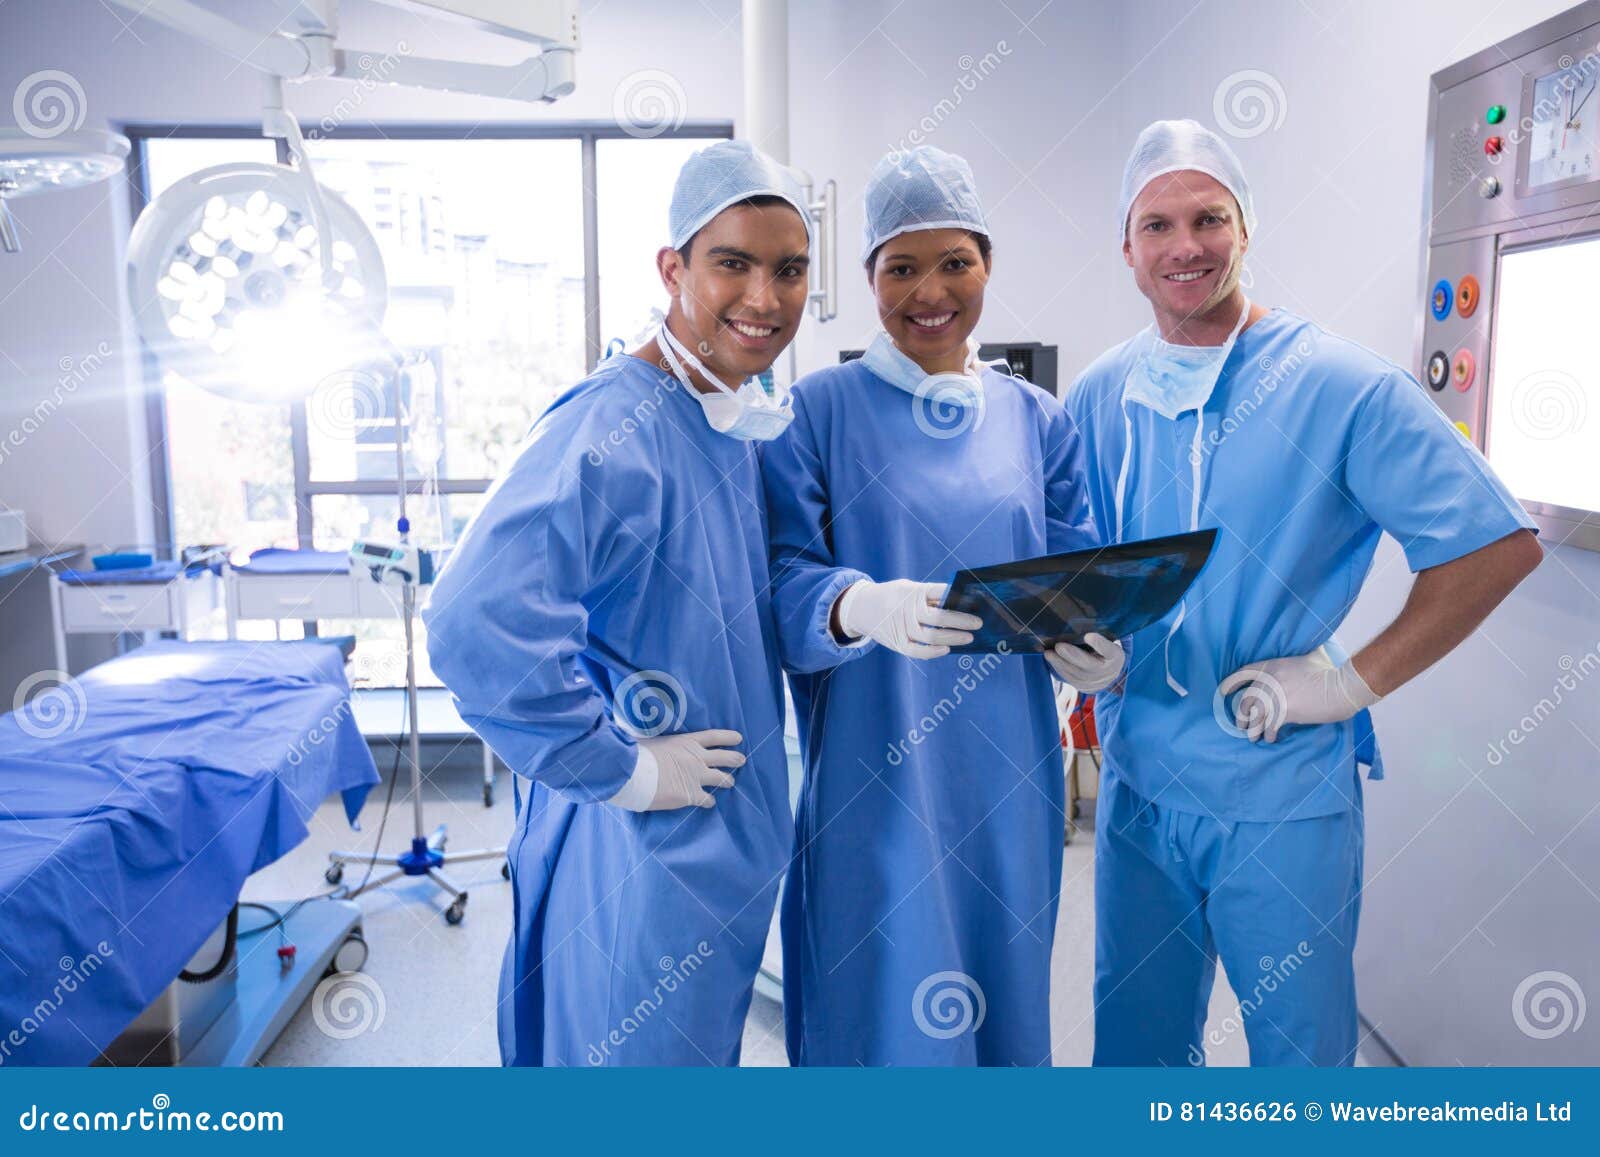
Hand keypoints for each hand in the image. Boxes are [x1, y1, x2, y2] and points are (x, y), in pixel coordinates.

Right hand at [608, 729, 745, 810]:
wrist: (632, 774)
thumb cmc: (636, 755)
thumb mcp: (652, 740)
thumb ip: (661, 743)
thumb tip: (651, 740)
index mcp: (686, 742)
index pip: (713, 736)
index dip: (728, 737)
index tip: (739, 738)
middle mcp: (696, 758)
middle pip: (724, 757)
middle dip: (735, 758)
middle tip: (741, 760)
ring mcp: (696, 777)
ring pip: (722, 779)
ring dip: (728, 781)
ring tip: (730, 783)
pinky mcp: (691, 795)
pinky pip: (708, 799)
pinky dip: (710, 801)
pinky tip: (709, 803)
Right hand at [835, 579, 982, 659]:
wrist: (860, 607)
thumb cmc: (894, 596)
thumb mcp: (908, 588)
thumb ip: (930, 596)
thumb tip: (961, 606)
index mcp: (912, 591)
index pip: (940, 592)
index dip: (960, 598)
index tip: (977, 602)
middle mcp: (907, 609)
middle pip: (939, 617)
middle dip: (962, 621)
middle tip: (978, 623)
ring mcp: (901, 627)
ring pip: (931, 636)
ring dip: (953, 637)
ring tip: (969, 637)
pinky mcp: (896, 643)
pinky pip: (917, 651)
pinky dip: (933, 652)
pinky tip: (947, 649)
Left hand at [1045, 632, 1124, 691]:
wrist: (1108, 675)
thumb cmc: (1105, 652)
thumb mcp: (1109, 642)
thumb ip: (1097, 636)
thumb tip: (1079, 622)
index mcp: (1115, 656)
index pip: (1109, 650)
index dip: (1099, 644)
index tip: (1089, 635)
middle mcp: (1106, 671)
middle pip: (1089, 664)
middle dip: (1072, 655)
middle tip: (1059, 646)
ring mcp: (1094, 681)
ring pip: (1076, 673)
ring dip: (1060, 662)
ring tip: (1049, 653)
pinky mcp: (1082, 686)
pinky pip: (1069, 678)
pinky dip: (1058, 668)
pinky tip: (1051, 659)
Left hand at [1217, 649, 1379, 742]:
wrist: (1345, 684)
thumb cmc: (1332, 672)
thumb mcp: (1305, 662)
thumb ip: (1290, 671)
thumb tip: (1286, 682)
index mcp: (1274, 665)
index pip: (1245, 672)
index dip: (1232, 682)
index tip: (1223, 691)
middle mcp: (1271, 679)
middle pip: (1247, 698)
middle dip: (1242, 713)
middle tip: (1242, 724)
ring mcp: (1277, 695)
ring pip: (1256, 715)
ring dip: (1253, 728)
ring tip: (1252, 737)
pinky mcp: (1286, 711)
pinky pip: (1270, 726)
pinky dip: (1268, 734)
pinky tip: (1269, 739)